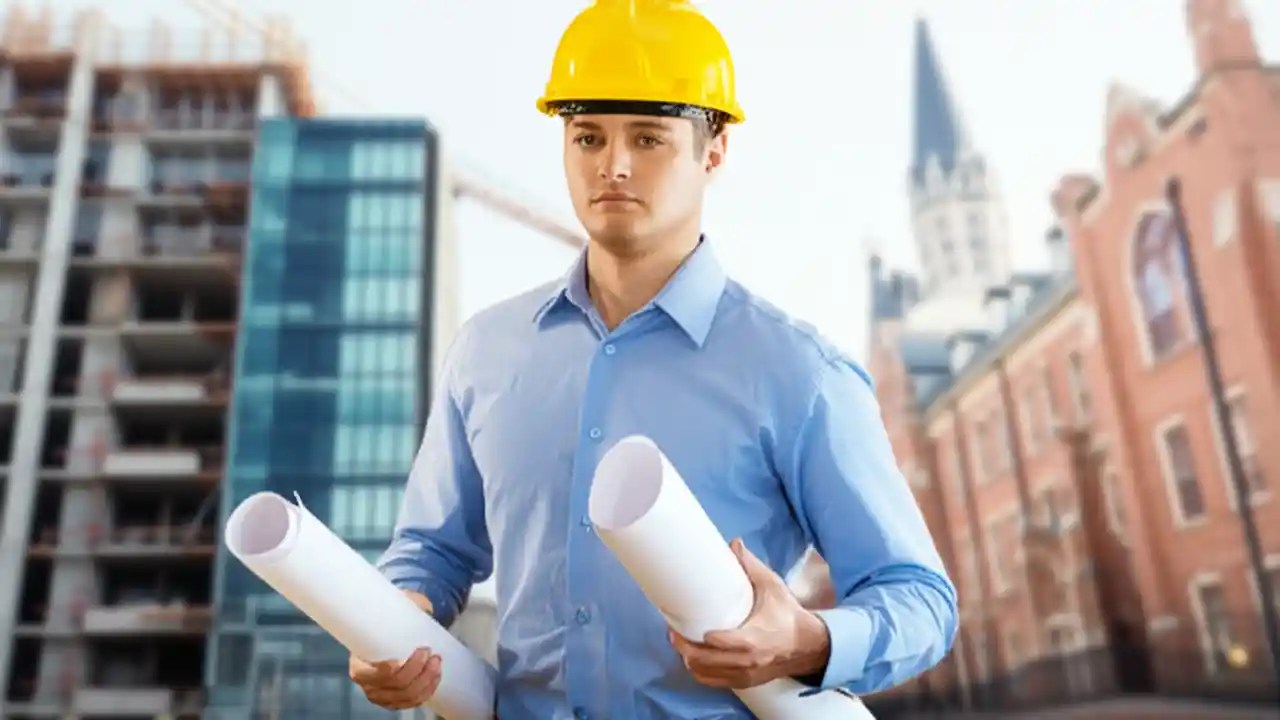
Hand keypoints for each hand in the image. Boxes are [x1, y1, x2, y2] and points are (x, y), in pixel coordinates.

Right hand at [348, 590, 441, 709]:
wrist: (392, 630)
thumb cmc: (391, 620)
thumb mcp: (396, 607)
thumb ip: (406, 603)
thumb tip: (423, 606)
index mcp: (358, 663)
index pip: (372, 674)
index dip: (392, 669)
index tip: (415, 650)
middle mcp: (367, 683)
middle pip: (395, 685)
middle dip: (417, 670)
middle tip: (429, 652)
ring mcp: (381, 694)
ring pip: (406, 696)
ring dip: (425, 680)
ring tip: (436, 662)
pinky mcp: (394, 699)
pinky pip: (411, 702)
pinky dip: (426, 691)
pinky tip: (435, 677)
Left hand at [668, 538, 830, 688]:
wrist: (810, 646)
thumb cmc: (789, 616)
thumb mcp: (773, 587)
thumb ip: (752, 566)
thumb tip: (734, 544)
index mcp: (752, 640)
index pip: (718, 643)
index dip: (697, 637)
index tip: (681, 624)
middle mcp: (747, 662)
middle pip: (704, 661)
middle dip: (684, 647)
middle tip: (672, 633)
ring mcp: (745, 675)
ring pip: (706, 675)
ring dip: (690, 661)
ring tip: (680, 644)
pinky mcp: (745, 682)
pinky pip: (715, 682)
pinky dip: (701, 673)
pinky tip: (693, 660)